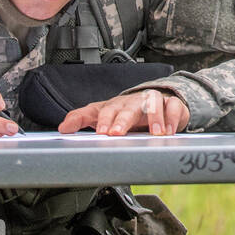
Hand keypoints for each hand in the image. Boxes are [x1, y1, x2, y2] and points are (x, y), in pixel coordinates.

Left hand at [58, 88, 189, 135]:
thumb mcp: (104, 117)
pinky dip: (171, 118)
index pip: (100, 110)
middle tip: (116, 133)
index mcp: (113, 106)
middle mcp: (131, 102)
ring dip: (153, 118)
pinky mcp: (170, 104)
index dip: (99, 119)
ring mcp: (152, 101)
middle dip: (120, 120)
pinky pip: (173, 107)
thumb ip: (82, 120)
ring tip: (154, 133)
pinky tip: (169, 131)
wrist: (158, 103)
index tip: (96, 132)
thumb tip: (62, 128)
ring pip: (151, 104)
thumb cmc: (128, 113)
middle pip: (125, 108)